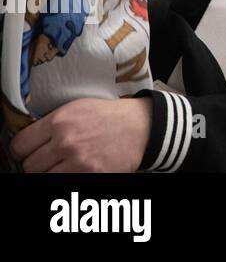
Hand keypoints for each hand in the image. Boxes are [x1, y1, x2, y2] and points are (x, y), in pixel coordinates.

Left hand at [10, 96, 151, 172]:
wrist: (142, 126)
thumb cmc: (109, 116)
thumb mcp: (78, 108)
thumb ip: (52, 122)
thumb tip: (29, 138)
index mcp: (60, 120)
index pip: (19, 145)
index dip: (22, 150)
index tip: (27, 151)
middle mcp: (66, 141)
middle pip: (29, 165)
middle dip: (36, 163)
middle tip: (47, 159)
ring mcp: (77, 160)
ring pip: (43, 177)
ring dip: (50, 172)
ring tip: (62, 164)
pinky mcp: (89, 175)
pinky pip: (62, 183)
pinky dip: (66, 177)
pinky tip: (75, 168)